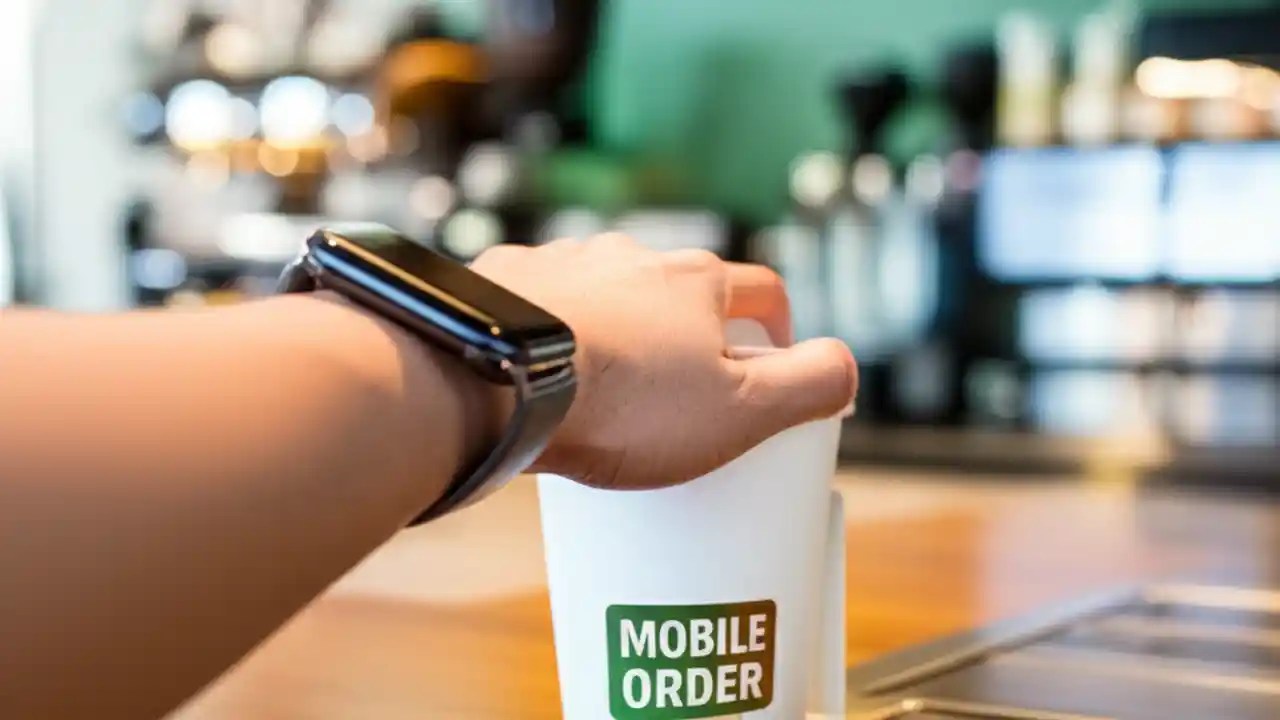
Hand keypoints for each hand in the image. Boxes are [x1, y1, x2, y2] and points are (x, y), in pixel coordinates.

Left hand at [470, 235, 856, 489]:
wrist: (494, 383)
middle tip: (682, 391)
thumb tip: (847, 367)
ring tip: (604, 388)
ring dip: (617, 328)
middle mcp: (629, 257)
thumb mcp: (739, 410)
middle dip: (690, 334)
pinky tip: (541, 372)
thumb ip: (808, 386)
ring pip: (607, 293)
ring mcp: (562, 263)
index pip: (763, 289)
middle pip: (680, 291)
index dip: (779, 327)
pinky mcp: (502, 281)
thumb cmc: (620, 404)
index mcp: (695, 281)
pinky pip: (540, 303)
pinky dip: (551, 331)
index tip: (773, 359)